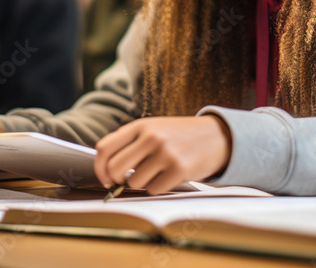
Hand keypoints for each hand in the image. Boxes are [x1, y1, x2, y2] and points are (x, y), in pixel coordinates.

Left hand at [94, 115, 231, 194]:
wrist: (216, 136)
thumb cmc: (179, 136)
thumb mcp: (153, 128)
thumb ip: (130, 143)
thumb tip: (106, 170)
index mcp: (141, 126)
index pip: (104, 148)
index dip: (100, 168)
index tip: (106, 178)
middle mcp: (151, 137)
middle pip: (115, 168)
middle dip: (117, 180)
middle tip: (127, 181)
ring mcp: (165, 153)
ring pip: (134, 182)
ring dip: (142, 184)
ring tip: (156, 172)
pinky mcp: (179, 169)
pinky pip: (154, 189)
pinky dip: (158, 188)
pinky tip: (169, 176)